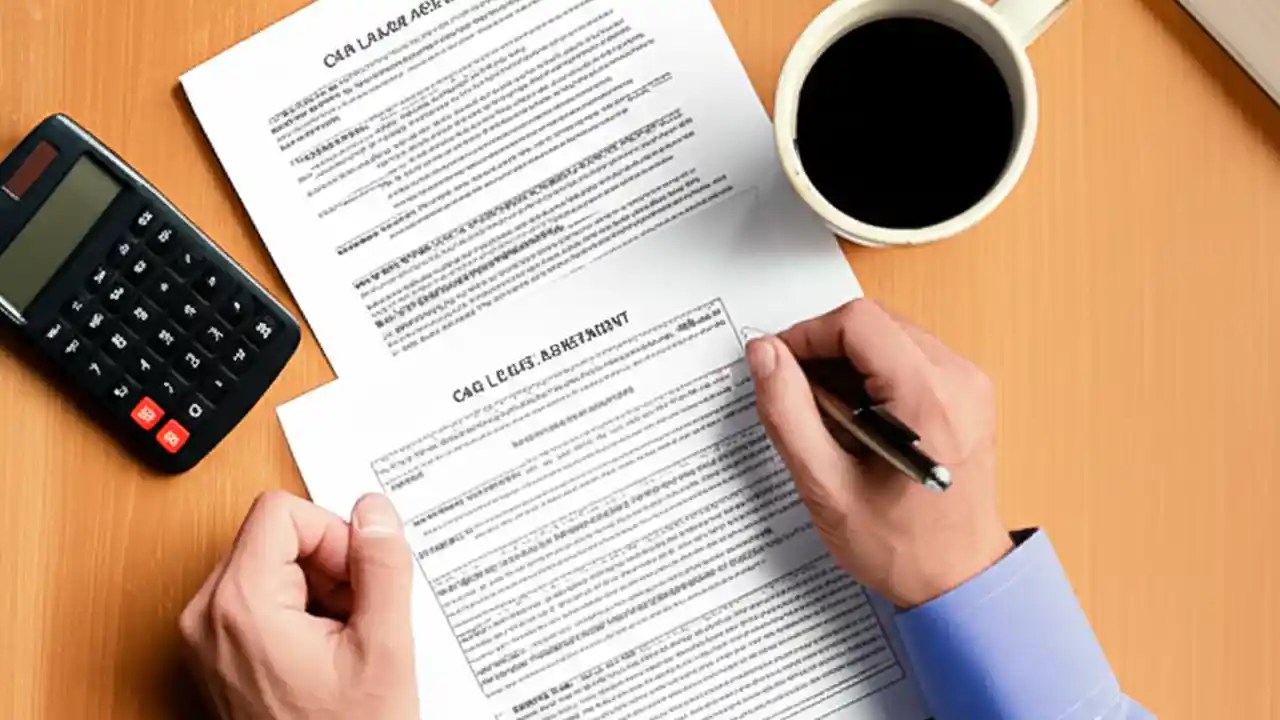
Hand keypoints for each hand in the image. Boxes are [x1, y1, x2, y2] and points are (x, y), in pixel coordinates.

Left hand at [180, 491, 418, 719]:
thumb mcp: (382, 648)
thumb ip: (382, 567)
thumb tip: (375, 511)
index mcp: (241, 604)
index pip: (282, 511)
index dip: (334, 534)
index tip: (359, 579)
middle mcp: (207, 615)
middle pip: (274, 537)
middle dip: (329, 566)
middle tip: (358, 617)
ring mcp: (204, 637)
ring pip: (270, 568)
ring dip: (318, 592)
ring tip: (344, 643)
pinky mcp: (213, 654)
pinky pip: (258, 601)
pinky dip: (299, 615)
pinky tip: (325, 656)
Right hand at [746, 300, 1012, 607]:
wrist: (959, 579)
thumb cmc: (901, 547)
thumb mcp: (827, 486)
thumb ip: (788, 414)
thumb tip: (765, 355)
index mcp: (928, 400)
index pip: (858, 322)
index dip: (807, 334)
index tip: (780, 366)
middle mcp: (959, 381)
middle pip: (874, 322)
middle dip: (825, 349)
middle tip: (798, 397)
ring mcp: (969, 384)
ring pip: (890, 334)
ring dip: (848, 362)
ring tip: (827, 416)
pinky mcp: (967, 392)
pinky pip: (909, 355)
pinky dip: (872, 373)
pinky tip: (857, 418)